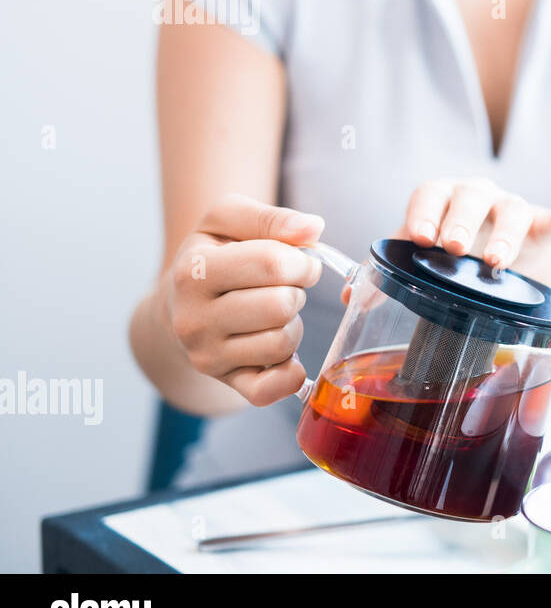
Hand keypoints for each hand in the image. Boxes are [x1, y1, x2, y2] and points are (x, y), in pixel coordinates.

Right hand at [166, 193, 323, 406]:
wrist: (180, 304)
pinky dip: (290, 373)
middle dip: (297, 291)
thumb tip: (313, 229)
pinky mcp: (226, 382)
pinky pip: (269, 390)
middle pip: (281, 305)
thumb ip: (271, 217)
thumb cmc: (213, 256)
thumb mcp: (227, 220)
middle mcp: (194, 319)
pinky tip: (287, 355)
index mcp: (193, 272)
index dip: (301, 260)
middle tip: (283, 288)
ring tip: (274, 314)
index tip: (298, 261)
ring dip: (293, 324)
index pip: (272, 263)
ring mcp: (207, 356)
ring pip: (283, 342)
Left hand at [399, 177, 550, 269]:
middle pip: (470, 198)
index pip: (430, 195)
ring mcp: (510, 209)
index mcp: (441, 198)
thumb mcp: (423, 256)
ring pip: (511, 210)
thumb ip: (392, 272)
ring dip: (505, 234)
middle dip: (461, 222)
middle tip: (454, 247)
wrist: (501, 249)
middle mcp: (476, 196)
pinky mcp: (539, 228)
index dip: (424, 213)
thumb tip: (352, 297)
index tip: (419, 237)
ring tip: (497, 261)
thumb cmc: (452, 250)